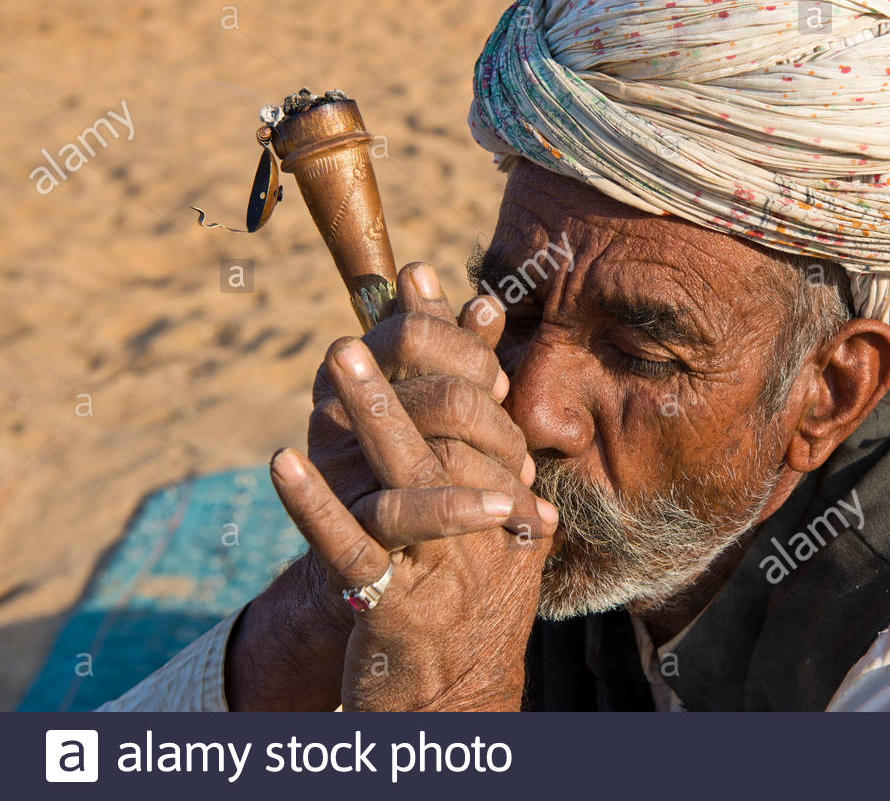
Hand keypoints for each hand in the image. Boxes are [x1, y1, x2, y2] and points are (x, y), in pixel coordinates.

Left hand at [270, 336, 553, 710]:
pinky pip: (354, 550)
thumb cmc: (466, 600)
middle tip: (372, 309)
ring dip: (375, 413)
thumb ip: (484, 446)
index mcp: (512, 499)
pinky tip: (280, 466)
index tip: (419, 282)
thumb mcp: (490, 526)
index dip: (454, 340)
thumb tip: (477, 377)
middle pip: (460, 430)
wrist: (457, 703)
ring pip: (414, 480)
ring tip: (339, 357)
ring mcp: (449, 569)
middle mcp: (492, 529)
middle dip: (418, 364)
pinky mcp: (400, 611)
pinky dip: (316, 505)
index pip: (489, 403)